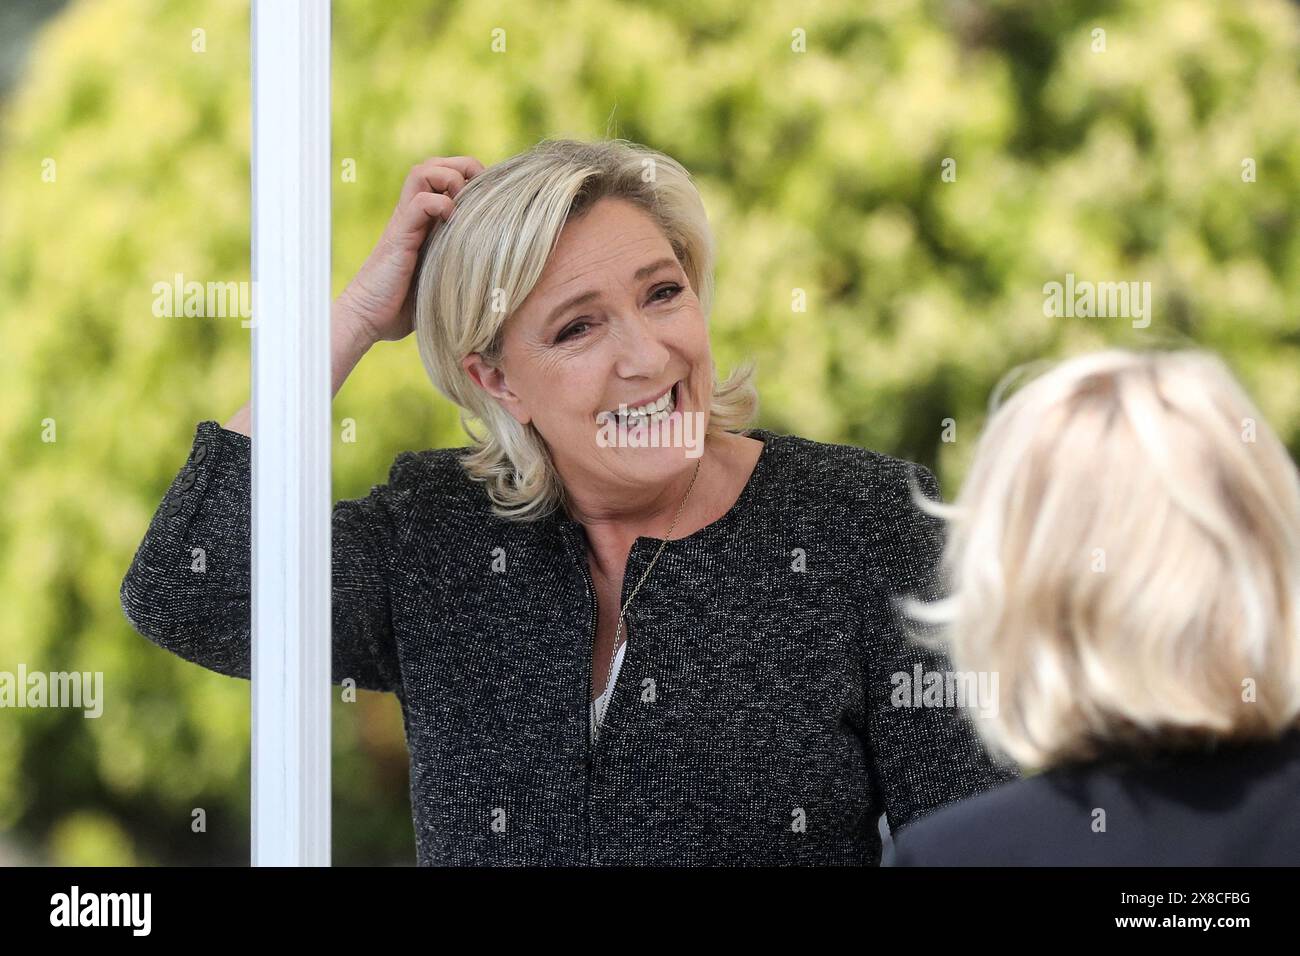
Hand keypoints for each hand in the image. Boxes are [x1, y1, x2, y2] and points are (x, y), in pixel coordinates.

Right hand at [337, 155, 485, 344]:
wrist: (367, 318)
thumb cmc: (404, 308)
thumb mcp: (441, 281)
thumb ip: (461, 268)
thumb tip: (497, 283)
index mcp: (425, 221)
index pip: (445, 175)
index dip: (471, 177)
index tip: (490, 197)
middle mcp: (413, 215)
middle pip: (434, 164)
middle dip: (463, 167)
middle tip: (481, 192)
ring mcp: (405, 223)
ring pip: (423, 172)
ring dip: (450, 178)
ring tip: (463, 203)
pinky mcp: (400, 236)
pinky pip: (420, 202)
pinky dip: (441, 204)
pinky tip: (451, 223)